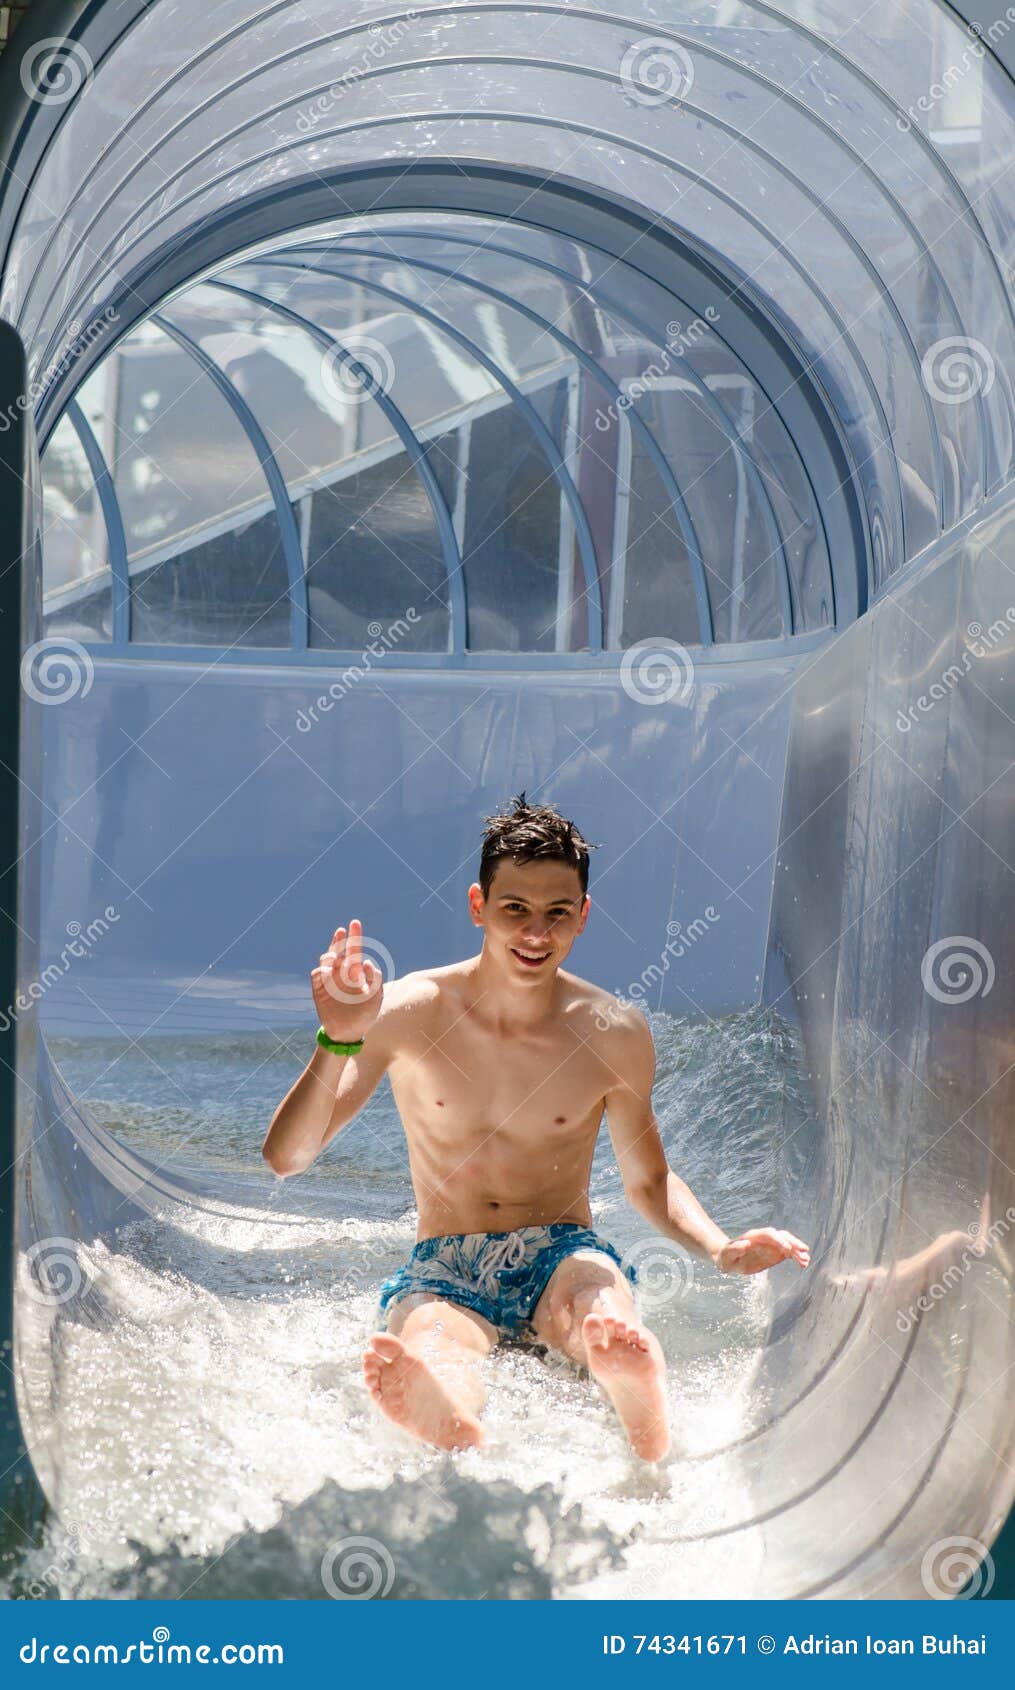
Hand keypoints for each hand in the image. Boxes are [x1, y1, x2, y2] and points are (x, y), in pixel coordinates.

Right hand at [310, 919, 383, 1044]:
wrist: (348, 1033)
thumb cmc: (365, 1014)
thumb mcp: (376, 996)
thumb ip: (376, 978)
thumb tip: (366, 962)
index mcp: (356, 972)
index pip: (354, 950)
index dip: (354, 936)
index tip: (355, 923)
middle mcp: (342, 973)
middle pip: (338, 950)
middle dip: (339, 939)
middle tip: (342, 930)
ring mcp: (329, 980)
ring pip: (326, 959)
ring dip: (329, 953)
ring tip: (335, 955)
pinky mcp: (319, 989)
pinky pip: (317, 974)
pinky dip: (321, 970)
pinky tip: (327, 972)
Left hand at [714, 1227, 809, 1274]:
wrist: (728, 1258)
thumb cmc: (726, 1257)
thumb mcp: (727, 1255)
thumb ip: (735, 1249)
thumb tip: (745, 1244)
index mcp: (754, 1236)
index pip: (769, 1234)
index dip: (778, 1240)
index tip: (786, 1249)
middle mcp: (765, 1239)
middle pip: (782, 1236)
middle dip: (793, 1242)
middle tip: (803, 1251)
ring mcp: (772, 1245)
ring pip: (788, 1244)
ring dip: (797, 1251)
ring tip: (806, 1261)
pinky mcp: (775, 1253)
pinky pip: (788, 1253)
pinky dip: (796, 1257)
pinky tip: (803, 1264)